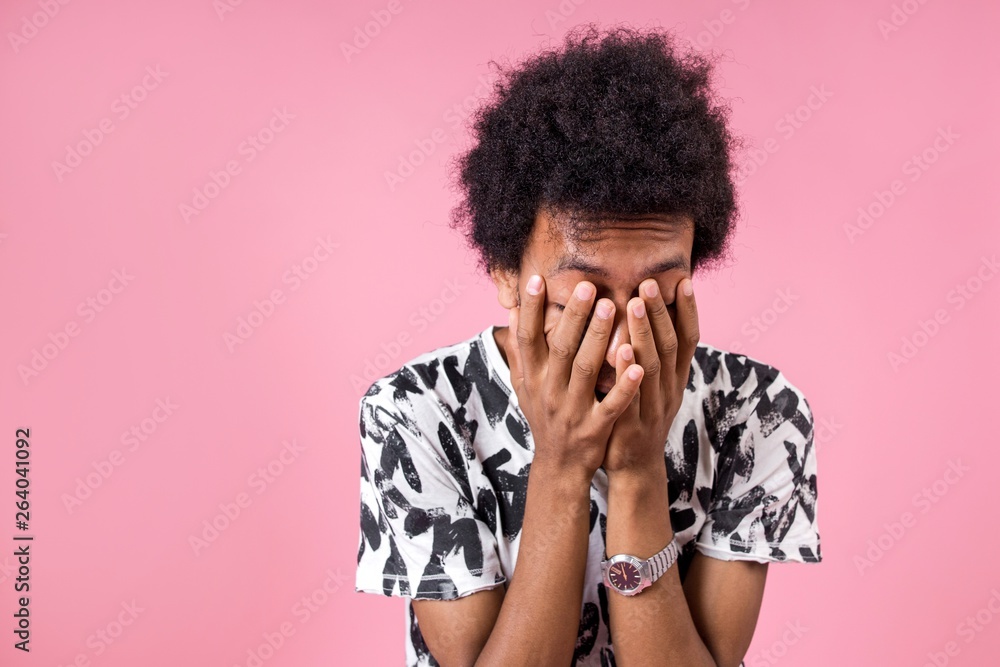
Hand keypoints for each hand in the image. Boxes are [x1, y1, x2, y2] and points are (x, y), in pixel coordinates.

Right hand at [503, 274, 644, 479]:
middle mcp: (549, 391)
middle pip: (560, 348)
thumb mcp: (524, 387)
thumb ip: (519, 352)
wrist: (559, 467)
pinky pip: (611, 404)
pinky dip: (623, 385)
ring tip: (614, 307)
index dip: (530, 309)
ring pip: (586, 369)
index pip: (527, 337)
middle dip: (573, 316)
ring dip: (599, 338)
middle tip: (588, 285)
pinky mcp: (595, 428)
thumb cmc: (545, 418)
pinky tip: (637, 364)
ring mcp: (572, 410)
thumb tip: (510, 313)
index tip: (536, 279)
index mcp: (533, 378)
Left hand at [602, 277, 698, 477]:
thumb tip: (648, 311)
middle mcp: (670, 390)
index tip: (684, 280)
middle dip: (661, 312)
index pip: (688, 338)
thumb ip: (652, 351)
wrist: (633, 466)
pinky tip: (619, 349)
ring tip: (634, 303)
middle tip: (649, 282)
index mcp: (677, 378)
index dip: (688, 310)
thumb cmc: (638, 415)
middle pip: (669, 345)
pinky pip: (631, 394)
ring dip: (644, 332)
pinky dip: (627, 371)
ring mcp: (653, 408)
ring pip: (653, 365)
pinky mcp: (632, 424)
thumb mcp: (653, 383)